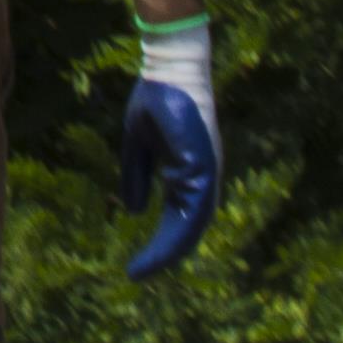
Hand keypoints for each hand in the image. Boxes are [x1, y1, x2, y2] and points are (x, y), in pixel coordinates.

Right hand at [119, 20, 220, 282]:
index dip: (162, 241)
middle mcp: (203, 177)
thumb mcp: (137, 144)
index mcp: (189, 173)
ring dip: (170, 250)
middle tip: (138, 274)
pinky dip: (178, 233)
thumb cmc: (156, 98)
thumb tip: (136, 210)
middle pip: (188, 228)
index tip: (138, 262)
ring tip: (145, 269)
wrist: (168, 68)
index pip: (179, 217)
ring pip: (193, 225)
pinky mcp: (203, 165)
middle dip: (165, 254)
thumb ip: (137, 175)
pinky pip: (194, 209)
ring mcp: (206, 172)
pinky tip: (160, 247)